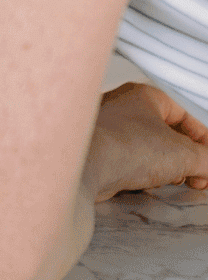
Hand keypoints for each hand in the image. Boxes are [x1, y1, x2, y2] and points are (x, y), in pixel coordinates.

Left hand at [83, 82, 207, 200]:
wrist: (83, 166)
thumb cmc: (127, 146)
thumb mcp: (185, 155)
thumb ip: (206, 160)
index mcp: (143, 96)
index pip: (184, 115)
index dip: (202, 140)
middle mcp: (120, 108)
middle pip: (164, 134)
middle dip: (183, 158)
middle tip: (192, 175)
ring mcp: (104, 130)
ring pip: (145, 150)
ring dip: (162, 168)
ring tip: (167, 179)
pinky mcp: (93, 152)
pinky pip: (125, 162)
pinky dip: (138, 173)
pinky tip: (142, 184)